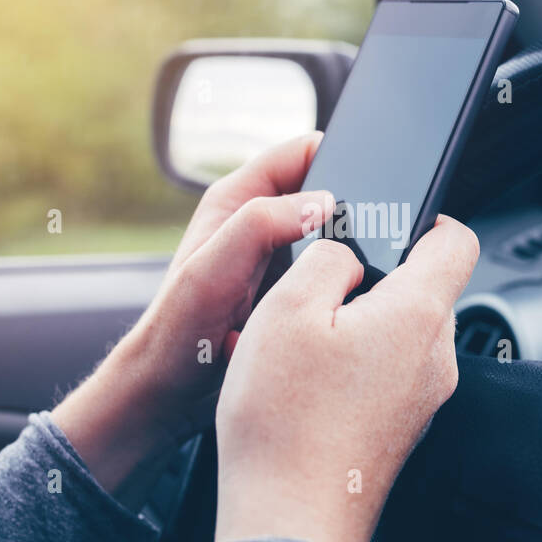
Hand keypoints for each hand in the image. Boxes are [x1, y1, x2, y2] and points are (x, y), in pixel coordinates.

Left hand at [52, 132, 333, 491]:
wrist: (170, 391)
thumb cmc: (177, 332)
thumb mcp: (214, 269)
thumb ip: (260, 225)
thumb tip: (322, 201)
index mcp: (237, 197)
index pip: (304, 150)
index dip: (339, 157)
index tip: (366, 187)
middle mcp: (259, 220)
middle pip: (327, 189)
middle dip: (354, 206)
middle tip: (372, 235)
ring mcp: (276, 256)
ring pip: (333, 234)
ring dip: (350, 247)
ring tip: (361, 268)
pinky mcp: (288, 289)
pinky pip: (329, 270)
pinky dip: (343, 279)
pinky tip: (349, 296)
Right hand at [213, 215, 479, 541]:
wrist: (289, 521)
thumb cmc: (285, 422)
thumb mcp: (286, 309)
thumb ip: (327, 259)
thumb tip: (347, 251)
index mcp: (418, 316)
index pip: (459, 240)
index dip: (426, 217)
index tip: (388, 217)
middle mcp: (435, 358)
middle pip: (426, 289)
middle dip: (377, 276)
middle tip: (320, 288)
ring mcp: (422, 399)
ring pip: (403, 334)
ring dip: (361, 324)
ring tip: (304, 342)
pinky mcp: (401, 430)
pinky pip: (389, 375)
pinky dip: (356, 366)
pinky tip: (310, 383)